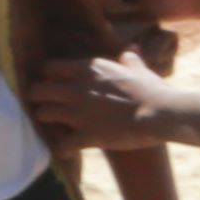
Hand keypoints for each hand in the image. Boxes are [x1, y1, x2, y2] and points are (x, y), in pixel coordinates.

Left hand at [29, 56, 199, 154]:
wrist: (162, 113)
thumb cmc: (153, 90)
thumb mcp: (141, 70)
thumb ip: (131, 59)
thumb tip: (131, 49)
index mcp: (88, 69)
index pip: (49, 67)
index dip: (49, 77)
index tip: (56, 84)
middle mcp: (77, 89)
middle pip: (37, 91)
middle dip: (39, 99)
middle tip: (49, 106)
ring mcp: (79, 113)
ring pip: (42, 114)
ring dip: (47, 122)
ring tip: (55, 127)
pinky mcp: (87, 135)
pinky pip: (61, 145)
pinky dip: (61, 149)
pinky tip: (66, 150)